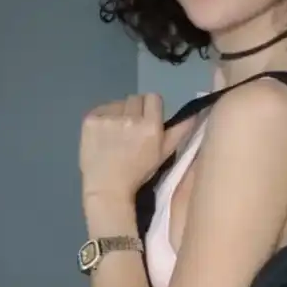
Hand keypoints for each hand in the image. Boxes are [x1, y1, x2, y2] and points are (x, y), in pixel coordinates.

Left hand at [79, 93, 194, 199]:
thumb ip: (180, 132)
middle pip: (135, 98)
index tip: (146, 121)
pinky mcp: (90, 120)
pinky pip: (101, 109)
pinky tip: (103, 135)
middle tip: (131, 130)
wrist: (107, 188)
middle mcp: (130, 118)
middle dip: (135, 110)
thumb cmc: (138, 173)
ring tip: (115, 134)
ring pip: (117, 104)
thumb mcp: (163, 154)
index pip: (153, 98)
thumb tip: (196, 113)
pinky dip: (103, 119)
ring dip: (118, 114)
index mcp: (150, 126)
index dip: (151, 109)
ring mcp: (108, 118)